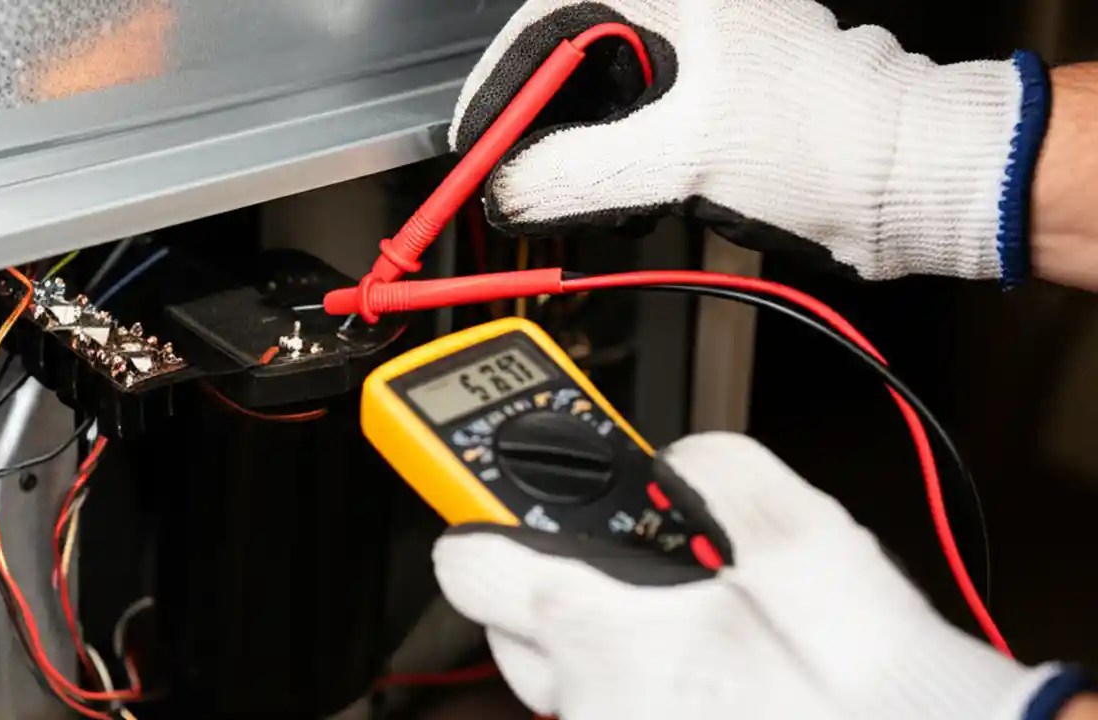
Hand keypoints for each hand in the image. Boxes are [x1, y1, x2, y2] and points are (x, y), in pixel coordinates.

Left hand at [434, 433, 1073, 719]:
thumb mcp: (799, 532)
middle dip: (550, 582)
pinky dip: (641, 687)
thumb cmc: (865, 680)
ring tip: (684, 620)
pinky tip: (706, 674)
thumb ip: (714, 469)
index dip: (477, 519)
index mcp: (598, 631)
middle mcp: (588, 702)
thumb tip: (679, 466)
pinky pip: (618, 714)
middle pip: (514, 625)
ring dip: (602, 641)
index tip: (482, 498)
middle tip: (608, 554)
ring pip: (568, 679)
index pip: (469, 563)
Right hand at [452, 0, 1050, 285]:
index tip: (474, 142)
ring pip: (606, 104)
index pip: (549, 23)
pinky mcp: (720, 107)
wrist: (914, 183)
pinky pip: (643, 133)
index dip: (501, 87)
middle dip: (542, 129)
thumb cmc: (831, 145)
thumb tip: (506, 186)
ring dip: (583, 159)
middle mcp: (688, 16)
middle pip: (572, 64)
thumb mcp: (687, 158)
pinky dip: (622, 173)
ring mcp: (706, 62)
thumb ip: (581, 171)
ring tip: (590, 201)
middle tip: (518, 182)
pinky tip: (635, 206)